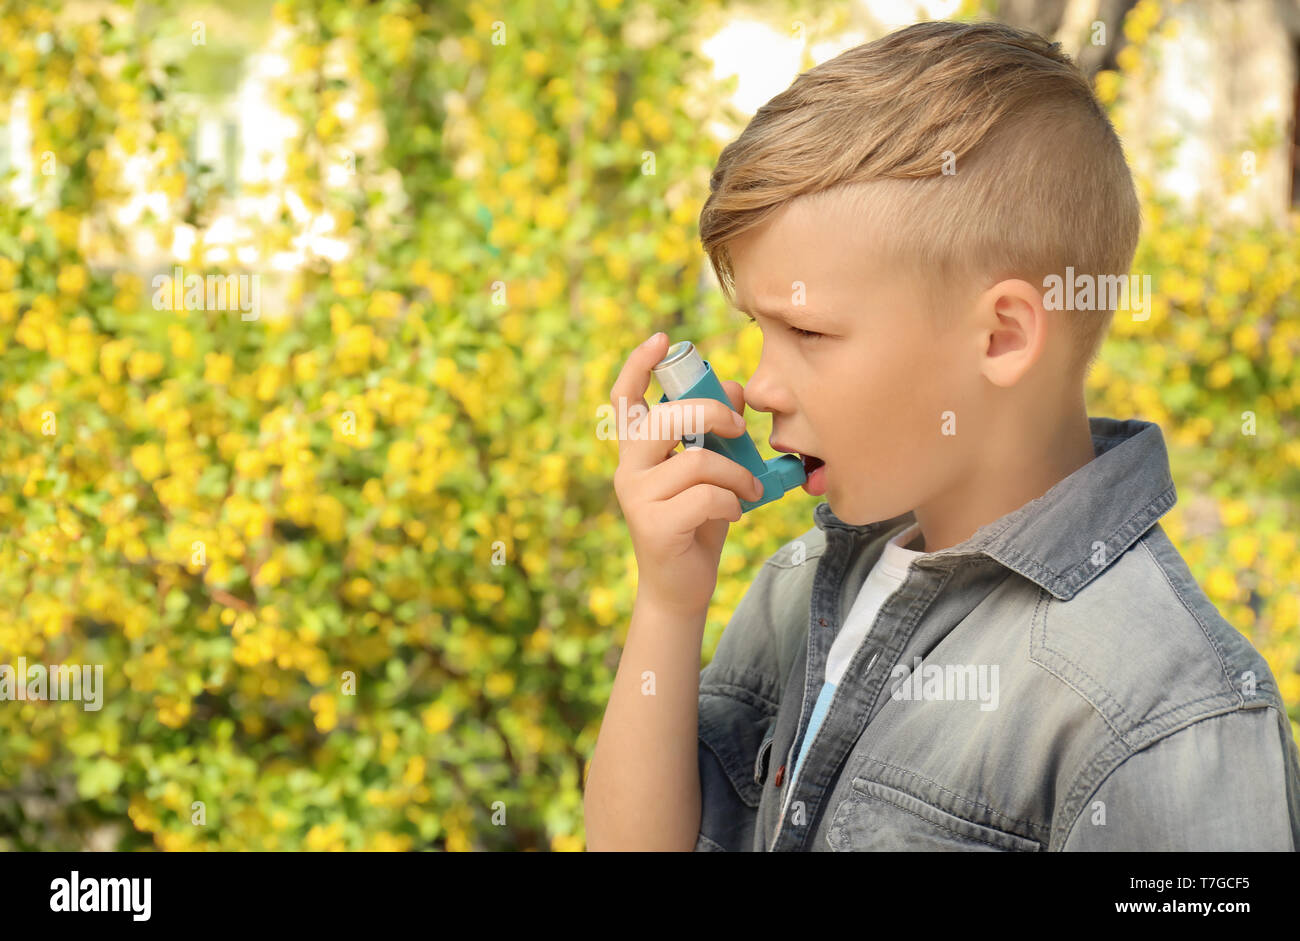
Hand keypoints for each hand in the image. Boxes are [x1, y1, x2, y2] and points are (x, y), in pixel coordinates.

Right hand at [609, 334, 760, 615]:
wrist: (681, 588)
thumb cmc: (697, 524)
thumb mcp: (711, 472)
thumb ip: (716, 434)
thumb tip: (734, 388)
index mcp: (638, 451)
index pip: (625, 400)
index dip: (638, 366)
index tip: (661, 340)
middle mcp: (628, 469)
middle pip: (665, 419)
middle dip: (713, 415)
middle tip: (741, 429)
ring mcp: (637, 498)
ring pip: (695, 460)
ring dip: (735, 473)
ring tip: (748, 489)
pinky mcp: (653, 525)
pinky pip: (704, 496)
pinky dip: (731, 502)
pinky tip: (733, 514)